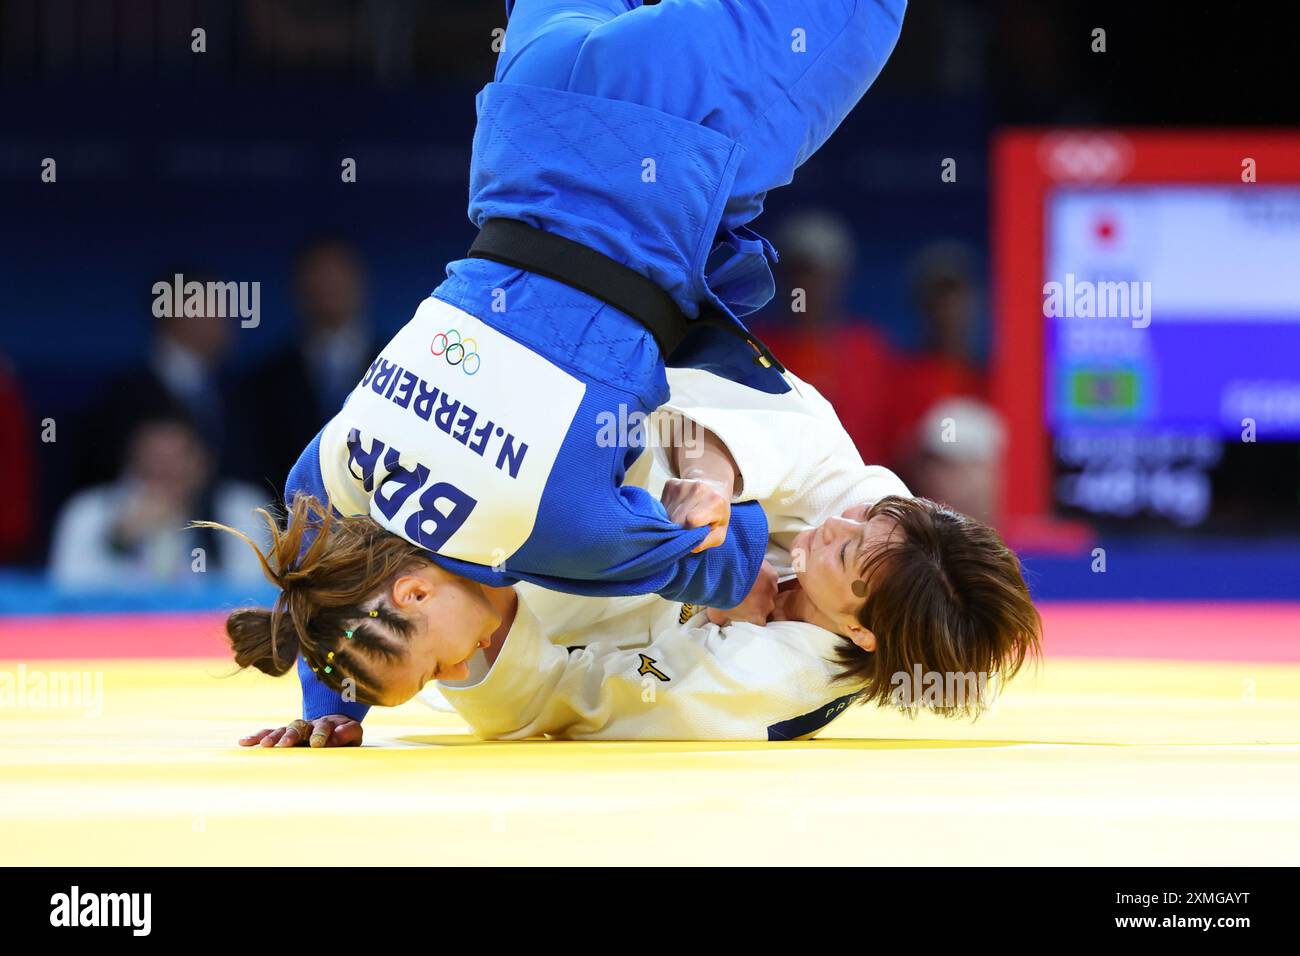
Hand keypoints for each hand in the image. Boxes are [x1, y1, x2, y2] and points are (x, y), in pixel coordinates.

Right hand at [240, 715, 362, 747]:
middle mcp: (309, 724)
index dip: (321, 734)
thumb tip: (339, 733)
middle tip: (285, 744)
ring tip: (263, 746)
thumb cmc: (345, 734)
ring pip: (282, 729)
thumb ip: (350, 732)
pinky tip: (244, 742)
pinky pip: (269, 733)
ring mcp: (295, 729)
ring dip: (272, 737)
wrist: (333, 725)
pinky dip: (257, 737)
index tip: (317, 744)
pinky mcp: (284, 735)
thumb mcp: (354, 733)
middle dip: (291, 735)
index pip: (324, 727)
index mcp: (328, 724)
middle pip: (299, 726)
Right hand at [661, 476, 731, 551]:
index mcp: (715, 501)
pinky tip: (679, 509)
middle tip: (689, 527)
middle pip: (676, 519)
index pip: (692, 521)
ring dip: (672, 520)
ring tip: (684, 517)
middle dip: (679, 528)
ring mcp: (683, 484)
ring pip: (667, 513)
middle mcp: (698, 489)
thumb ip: (704, 542)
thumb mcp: (718, 534)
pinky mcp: (671, 483)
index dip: (690, 531)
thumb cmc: (717, 515)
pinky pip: (662, 505)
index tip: (694, 532)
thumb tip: (686, 545)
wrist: (714, 488)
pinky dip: (668, 511)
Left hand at [707, 560, 778, 625]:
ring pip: (768, 590)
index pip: (758, 622)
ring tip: (746, 582)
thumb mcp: (717, 614)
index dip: (750, 616)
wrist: (728, 573)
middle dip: (756, 601)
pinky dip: (762, 574)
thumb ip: (722, 621)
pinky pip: (769, 576)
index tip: (743, 611)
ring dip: (759, 587)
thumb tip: (721, 622)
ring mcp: (771, 589)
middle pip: (765, 606)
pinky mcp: (772, 575)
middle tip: (743, 595)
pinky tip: (751, 571)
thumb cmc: (724, 595)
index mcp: (758, 617)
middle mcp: (768, 605)